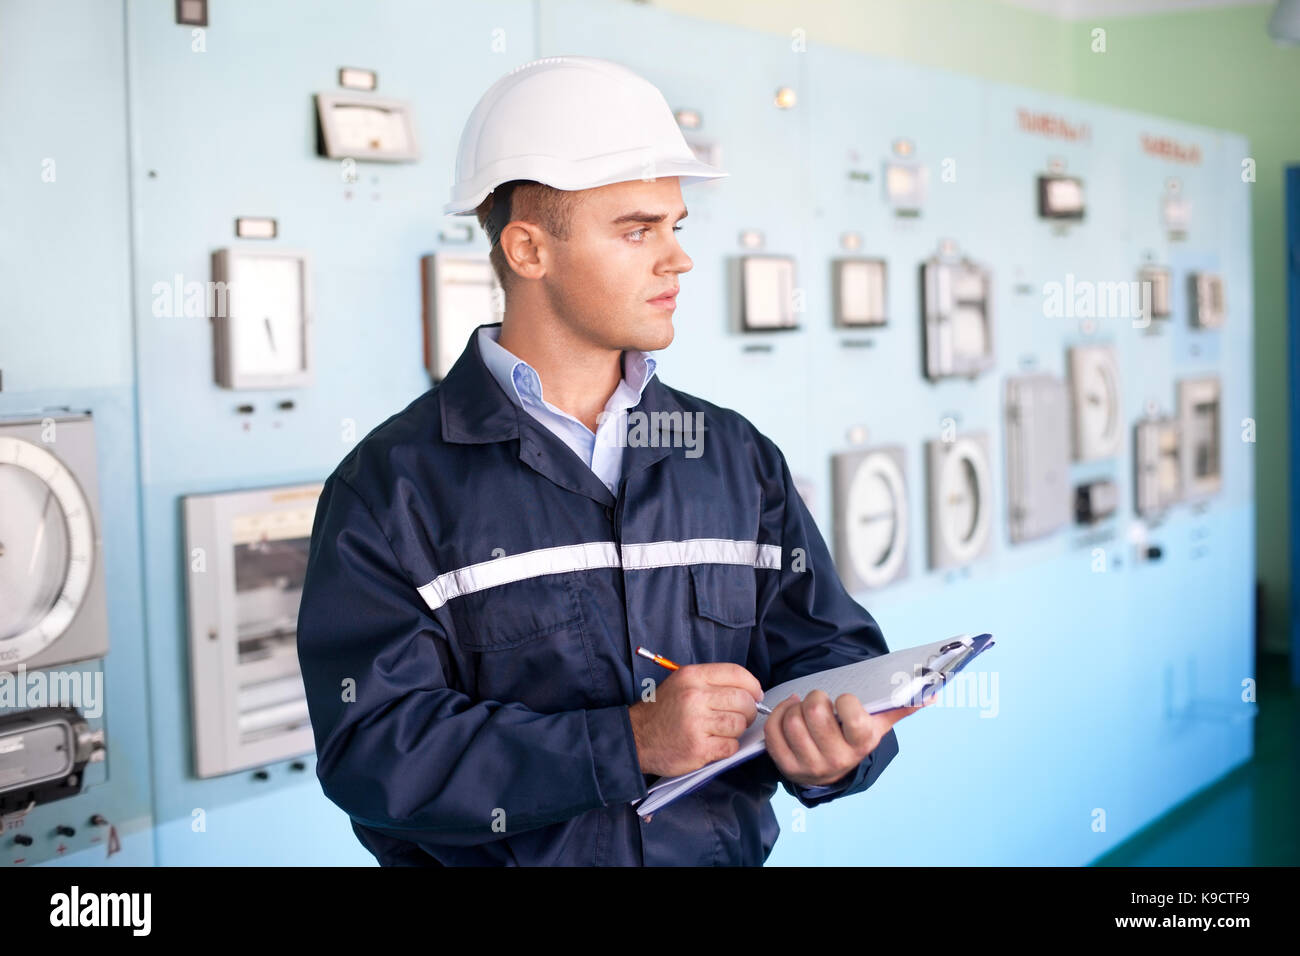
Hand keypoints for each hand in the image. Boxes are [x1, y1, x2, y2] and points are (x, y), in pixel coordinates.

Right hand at [627, 663, 763, 776]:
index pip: (736, 673)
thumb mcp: (681, 684)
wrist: (635, 738)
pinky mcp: (698, 748)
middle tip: (740, 717)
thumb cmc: (662, 712)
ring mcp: (696, 723)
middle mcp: (694, 697)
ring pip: (739, 724)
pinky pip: (730, 746)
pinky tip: (714, 744)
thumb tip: (750, 692)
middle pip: (743, 700)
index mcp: (692, 676)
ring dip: (736, 730)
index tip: (756, 695)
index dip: (752, 685)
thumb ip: (712, 683)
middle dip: (749, 711)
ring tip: (721, 731)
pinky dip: (727, 747)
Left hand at [763, 689, 934, 788]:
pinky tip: (789, 712)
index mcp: (861, 743)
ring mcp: (810, 765)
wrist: (833, 769)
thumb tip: (930, 694)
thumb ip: (901, 706)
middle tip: (819, 701)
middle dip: (815, 698)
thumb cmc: (853, 737)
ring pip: (792, 721)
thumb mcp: (877, 724)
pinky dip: (778, 715)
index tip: (843, 701)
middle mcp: (836, 758)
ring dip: (794, 708)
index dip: (844, 700)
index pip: (851, 713)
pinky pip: (773, 732)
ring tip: (802, 708)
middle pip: (814, 712)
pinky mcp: (787, 766)